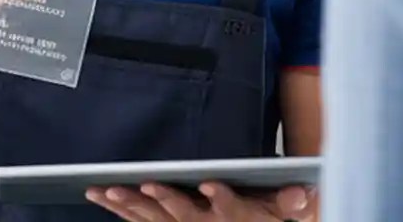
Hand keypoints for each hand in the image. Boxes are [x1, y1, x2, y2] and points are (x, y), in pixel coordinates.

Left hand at [86, 182, 316, 221]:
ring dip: (131, 205)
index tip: (210, 185)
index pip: (230, 209)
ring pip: (154, 220)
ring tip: (110, 189)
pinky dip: (120, 209)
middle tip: (147, 186)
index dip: (221, 198)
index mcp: (234, 219)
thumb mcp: (280, 212)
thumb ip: (289, 203)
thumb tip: (301, 194)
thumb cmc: (258, 218)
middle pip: (185, 216)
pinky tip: (101, 195)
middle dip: (165, 201)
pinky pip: (138, 221)